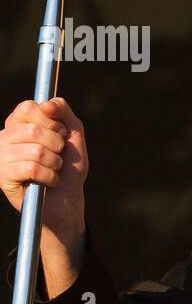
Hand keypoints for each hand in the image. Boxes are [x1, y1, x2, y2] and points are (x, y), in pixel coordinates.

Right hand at [0, 97, 87, 241]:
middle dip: (57, 145)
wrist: (67, 200)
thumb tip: (47, 104)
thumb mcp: (72, 133)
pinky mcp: (3, 176)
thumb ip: (63, 111)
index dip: (51, 121)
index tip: (60, 133)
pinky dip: (50, 176)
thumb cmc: (68, 166)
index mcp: (18, 124)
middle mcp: (4, 138)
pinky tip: (49, 181)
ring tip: (53, 170)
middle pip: (33, 130)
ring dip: (55, 163)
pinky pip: (32, 168)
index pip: (28, 107)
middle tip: (58, 155)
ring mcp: (1, 157)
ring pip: (35, 151)